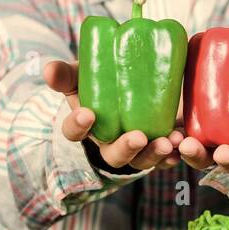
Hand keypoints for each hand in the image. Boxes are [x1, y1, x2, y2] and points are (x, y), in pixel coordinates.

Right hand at [45, 60, 181, 170]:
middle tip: (137, 137)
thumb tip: (48, 69)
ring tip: (167, 142)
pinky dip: (174, 155)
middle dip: (125, 148)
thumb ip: (66, 73)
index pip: (75, 132)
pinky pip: (166, 159)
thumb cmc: (101, 84)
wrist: (133, 87)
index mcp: (87, 126)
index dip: (79, 126)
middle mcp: (110, 144)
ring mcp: (136, 150)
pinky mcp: (159, 148)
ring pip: (142, 160)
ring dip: (154, 154)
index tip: (88, 114)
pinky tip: (181, 146)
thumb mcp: (82, 75)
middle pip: (114, 155)